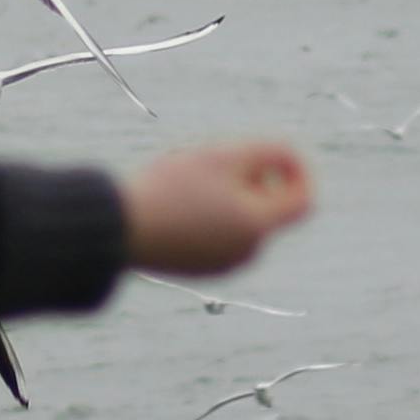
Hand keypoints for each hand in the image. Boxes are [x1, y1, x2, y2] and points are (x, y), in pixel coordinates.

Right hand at [119, 141, 312, 277]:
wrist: (117, 229)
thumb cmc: (171, 188)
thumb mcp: (223, 156)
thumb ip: (268, 151)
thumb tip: (291, 159)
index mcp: (257, 227)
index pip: (303, 200)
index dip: (297, 170)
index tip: (275, 153)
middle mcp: (246, 252)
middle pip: (267, 207)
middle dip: (251, 179)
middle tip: (214, 160)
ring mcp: (221, 264)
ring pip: (240, 219)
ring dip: (227, 195)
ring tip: (187, 179)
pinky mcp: (197, 267)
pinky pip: (216, 234)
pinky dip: (208, 214)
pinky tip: (174, 201)